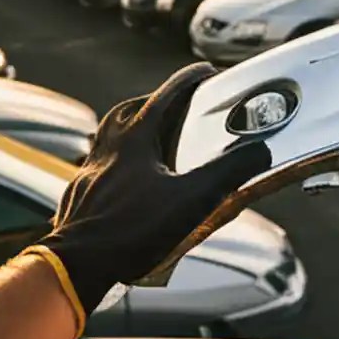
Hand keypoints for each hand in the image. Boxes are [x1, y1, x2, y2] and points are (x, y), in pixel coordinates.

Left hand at [27, 63, 270, 334]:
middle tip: (180, 107)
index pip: (167, 94)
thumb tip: (260, 152)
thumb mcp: (192, 201)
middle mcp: (109, 146)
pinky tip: (133, 180)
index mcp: (134, 137)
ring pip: (113, 135)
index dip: (190, 80)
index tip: (206, 73)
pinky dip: (120, 162)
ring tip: (157, 140)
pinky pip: (102, 164)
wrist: (78, 265)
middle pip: (134, 109)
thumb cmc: (131, 230)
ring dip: (136, 130)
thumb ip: (229, 173)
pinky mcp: (82, 193)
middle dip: (159, 103)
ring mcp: (92, 170)